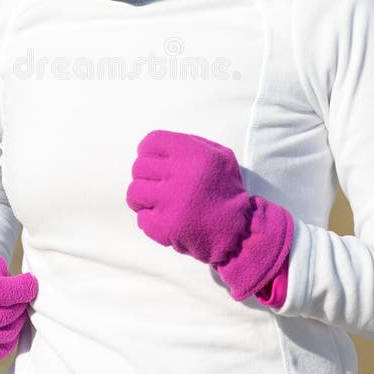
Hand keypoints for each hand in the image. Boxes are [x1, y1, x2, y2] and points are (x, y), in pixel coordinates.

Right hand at [0, 252, 38, 365]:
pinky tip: (10, 322)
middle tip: (27, 293)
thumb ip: (4, 277)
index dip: (17, 289)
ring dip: (19, 320)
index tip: (31, 281)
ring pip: (4, 335)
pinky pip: (1, 350)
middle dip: (21, 304)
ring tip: (20, 307)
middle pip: (0, 317)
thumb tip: (30, 288)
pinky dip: (11, 337)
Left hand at [126, 130, 292, 300]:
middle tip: (158, 185)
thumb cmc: (227, 191)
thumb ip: (193, 145)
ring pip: (134, 192)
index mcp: (193, 155)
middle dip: (146, 175)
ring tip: (156, 202)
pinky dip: (150, 220)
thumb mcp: (220, 156)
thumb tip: (160, 147)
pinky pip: (141, 218)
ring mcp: (170, 202)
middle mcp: (180, 175)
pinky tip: (164, 219)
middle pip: (139, 167)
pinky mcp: (165, 227)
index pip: (152, 142)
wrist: (239, 231)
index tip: (154, 162)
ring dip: (142, 197)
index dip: (149, 151)